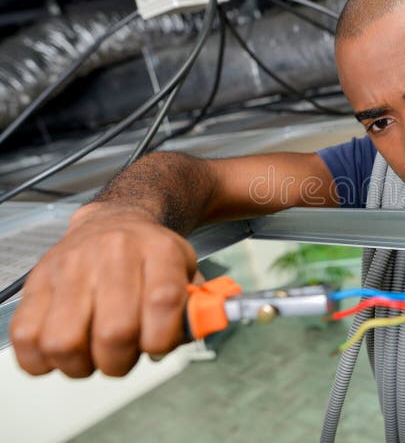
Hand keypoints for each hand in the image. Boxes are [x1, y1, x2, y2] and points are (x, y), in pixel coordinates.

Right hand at [10, 203, 196, 377]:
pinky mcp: (37, 281)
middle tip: (122, 357)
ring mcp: (71, 266)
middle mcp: (114, 253)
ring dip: (81, 365)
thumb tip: (194, 332)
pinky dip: (41, 359)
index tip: (158, 345)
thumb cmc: (150, 257)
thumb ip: (196, 307)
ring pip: (65, 342)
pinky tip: (62, 351)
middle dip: (121, 361)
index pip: (163, 302)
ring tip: (91, 355)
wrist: (114, 222)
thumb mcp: (187, 271)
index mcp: (159, 250)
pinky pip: (25, 338)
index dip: (162, 339)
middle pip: (115, 332)